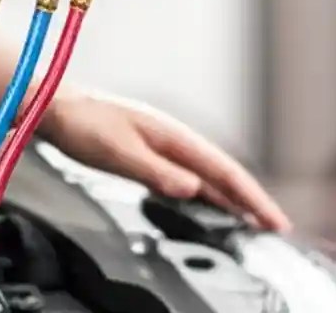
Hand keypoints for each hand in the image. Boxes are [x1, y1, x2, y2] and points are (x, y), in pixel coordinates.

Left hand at [41, 89, 291, 231]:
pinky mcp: (155, 156)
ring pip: (211, 177)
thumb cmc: (84, 123)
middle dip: (253, 200)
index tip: (273, 219)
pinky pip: (193, 178)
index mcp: (174, 137)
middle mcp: (176, 140)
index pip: (224, 171)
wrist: (59, 108)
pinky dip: (211, 195)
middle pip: (225, 174)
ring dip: (235, 199)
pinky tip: (214, 207)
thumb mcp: (118, 152)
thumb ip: (156, 172)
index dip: (252, 197)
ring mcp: (167, 147)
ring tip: (255, 221)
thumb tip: (193, 189)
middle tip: (276, 226)